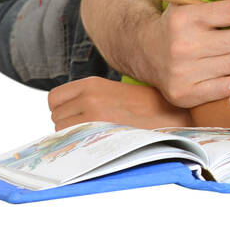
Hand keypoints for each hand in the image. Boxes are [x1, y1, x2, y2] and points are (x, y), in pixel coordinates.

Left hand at [49, 77, 191, 129]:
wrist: (174, 116)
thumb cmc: (149, 106)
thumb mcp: (118, 91)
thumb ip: (92, 97)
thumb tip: (68, 114)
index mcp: (92, 84)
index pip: (54, 98)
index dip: (63, 108)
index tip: (76, 114)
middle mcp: (88, 98)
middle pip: (56, 117)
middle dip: (70, 123)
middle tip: (93, 126)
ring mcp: (93, 117)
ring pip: (63, 132)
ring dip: (76, 136)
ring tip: (99, 134)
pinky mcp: (100, 134)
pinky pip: (74, 143)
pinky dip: (82, 145)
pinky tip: (100, 142)